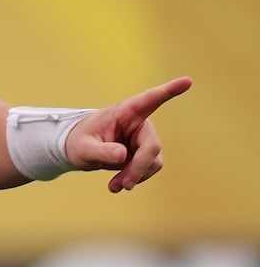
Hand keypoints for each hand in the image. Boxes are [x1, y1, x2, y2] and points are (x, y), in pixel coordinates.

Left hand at [65, 76, 192, 192]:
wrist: (79, 150)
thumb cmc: (79, 141)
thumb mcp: (83, 147)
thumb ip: (101, 151)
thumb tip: (123, 155)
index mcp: (125, 112)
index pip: (150, 100)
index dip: (169, 91)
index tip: (187, 81)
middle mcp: (140, 123)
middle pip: (151, 147)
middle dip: (138, 168)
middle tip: (124, 185)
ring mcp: (144, 139)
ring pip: (152, 162)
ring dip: (135, 176)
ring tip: (115, 186)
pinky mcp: (145, 154)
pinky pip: (148, 170)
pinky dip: (134, 179)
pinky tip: (117, 185)